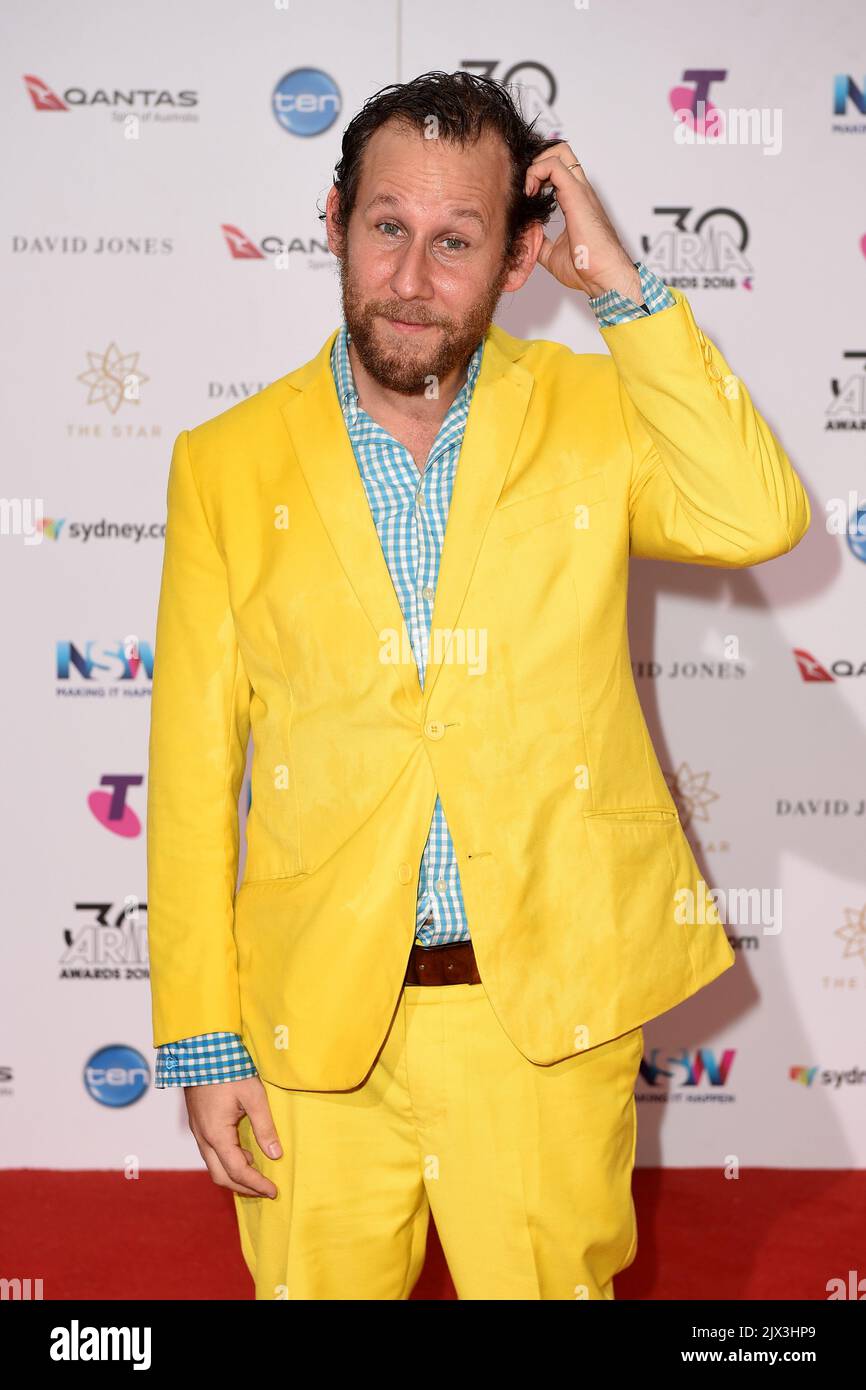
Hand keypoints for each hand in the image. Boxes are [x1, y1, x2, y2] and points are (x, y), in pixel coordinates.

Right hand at [185, 1075, 281, 1198]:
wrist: (201, 1051)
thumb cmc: (228, 1070)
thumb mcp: (253, 1096)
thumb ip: (264, 1127)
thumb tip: (276, 1155)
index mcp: (217, 1135)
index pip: (237, 1171)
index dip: (256, 1184)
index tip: (273, 1191)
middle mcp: (204, 1138)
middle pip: (221, 1176)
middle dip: (244, 1187)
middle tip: (265, 1190)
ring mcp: (198, 1132)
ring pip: (214, 1166)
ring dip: (235, 1174)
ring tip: (258, 1173)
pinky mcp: (199, 1125)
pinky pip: (211, 1153)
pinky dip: (227, 1161)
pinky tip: (244, 1153)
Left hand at [525, 142, 641, 301]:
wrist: (604, 277)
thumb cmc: (587, 269)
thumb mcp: (553, 255)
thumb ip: (541, 244)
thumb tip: (529, 240)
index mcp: (577, 202)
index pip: (559, 170)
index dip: (539, 174)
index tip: (527, 195)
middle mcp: (581, 192)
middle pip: (562, 152)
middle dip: (537, 160)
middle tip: (527, 186)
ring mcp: (580, 191)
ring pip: (559, 152)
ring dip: (536, 165)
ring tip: (528, 190)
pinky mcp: (577, 195)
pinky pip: (554, 166)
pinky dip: (536, 172)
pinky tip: (530, 193)